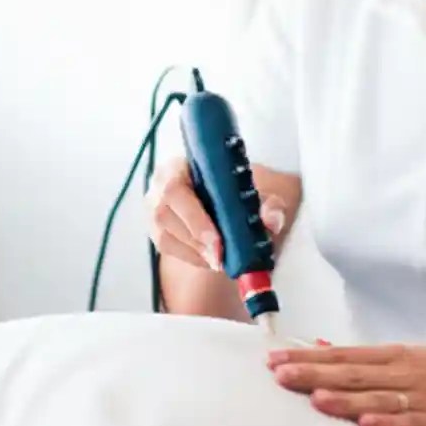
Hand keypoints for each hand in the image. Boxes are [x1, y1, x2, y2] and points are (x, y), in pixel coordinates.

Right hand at [144, 157, 289, 271]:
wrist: (223, 194)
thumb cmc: (233, 188)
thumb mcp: (254, 192)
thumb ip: (268, 204)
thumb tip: (272, 221)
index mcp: (179, 164)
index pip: (175, 189)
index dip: (194, 218)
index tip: (217, 241)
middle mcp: (160, 183)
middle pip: (165, 214)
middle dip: (196, 239)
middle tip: (221, 259)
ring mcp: (153, 207)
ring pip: (164, 234)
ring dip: (193, 252)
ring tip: (219, 261)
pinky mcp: (156, 228)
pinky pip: (166, 247)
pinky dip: (190, 257)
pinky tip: (208, 260)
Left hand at [267, 344, 425, 425]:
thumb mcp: (409, 360)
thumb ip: (366, 359)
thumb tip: (323, 346)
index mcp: (396, 356)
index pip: (345, 354)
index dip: (310, 356)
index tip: (277, 357)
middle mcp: (406, 372)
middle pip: (354, 372)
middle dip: (315, 373)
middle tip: (281, 373)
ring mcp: (424, 396)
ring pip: (378, 396)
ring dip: (346, 397)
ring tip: (315, 397)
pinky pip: (413, 423)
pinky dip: (390, 422)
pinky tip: (368, 423)